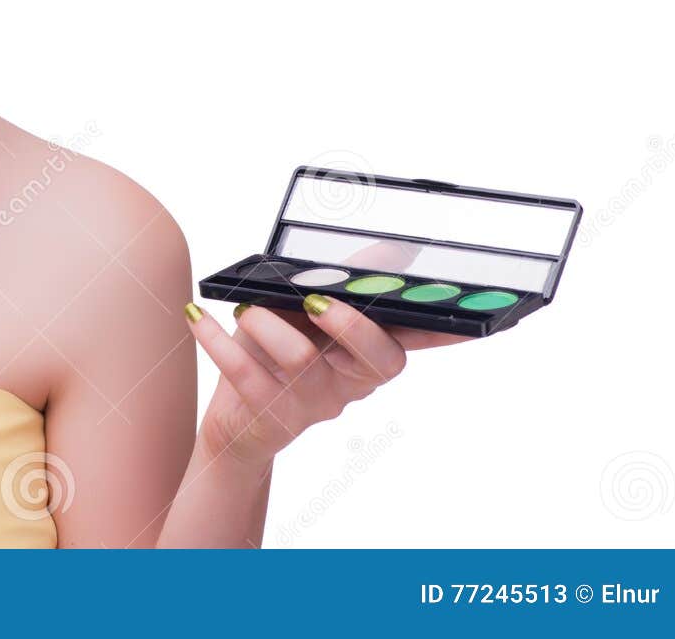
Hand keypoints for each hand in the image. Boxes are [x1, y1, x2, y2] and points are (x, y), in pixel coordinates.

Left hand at [183, 294, 472, 468]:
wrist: (238, 424)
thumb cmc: (276, 353)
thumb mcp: (309, 314)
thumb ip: (346, 283)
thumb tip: (392, 250)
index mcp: (365, 358)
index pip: (416, 342)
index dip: (446, 330)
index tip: (474, 313)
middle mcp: (349, 385)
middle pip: (376, 359)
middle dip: (352, 325)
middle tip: (318, 299)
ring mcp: (312, 405)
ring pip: (301, 360)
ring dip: (267, 324)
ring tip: (246, 308)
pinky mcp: (268, 415)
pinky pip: (243, 373)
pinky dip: (216, 338)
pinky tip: (200, 315)